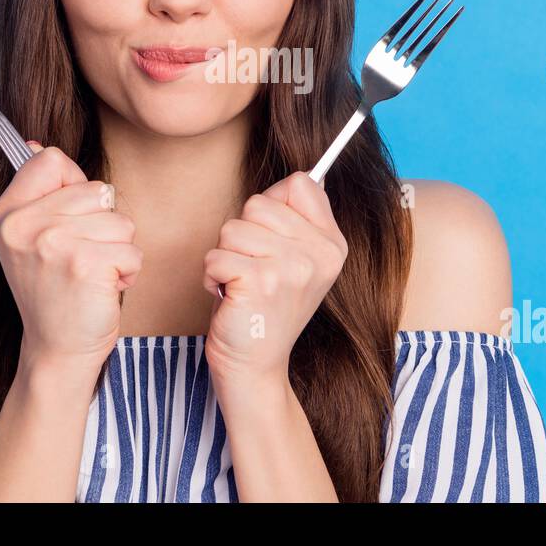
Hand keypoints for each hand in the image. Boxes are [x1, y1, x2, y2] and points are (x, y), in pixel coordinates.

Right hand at [0, 143, 141, 377]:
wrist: (56, 348)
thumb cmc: (54, 291)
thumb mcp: (30, 238)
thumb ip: (37, 191)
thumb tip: (33, 144)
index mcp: (6, 213)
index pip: (50, 160)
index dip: (72, 184)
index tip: (66, 218)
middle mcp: (23, 226)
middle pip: (96, 190)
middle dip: (103, 224)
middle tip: (81, 257)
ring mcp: (52, 244)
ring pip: (119, 221)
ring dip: (117, 250)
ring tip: (93, 274)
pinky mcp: (84, 265)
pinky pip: (131, 250)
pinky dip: (128, 272)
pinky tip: (103, 288)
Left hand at [202, 171, 348, 388]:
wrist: (256, 367)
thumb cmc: (264, 308)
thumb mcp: (297, 263)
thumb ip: (297, 221)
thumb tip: (296, 179)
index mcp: (333, 244)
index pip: (300, 184)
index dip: (273, 205)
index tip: (271, 239)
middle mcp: (320, 254)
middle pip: (259, 203)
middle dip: (242, 235)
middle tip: (253, 270)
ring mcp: (293, 268)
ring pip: (233, 229)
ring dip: (225, 256)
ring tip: (241, 285)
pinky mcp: (261, 282)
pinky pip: (216, 256)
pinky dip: (212, 276)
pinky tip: (230, 297)